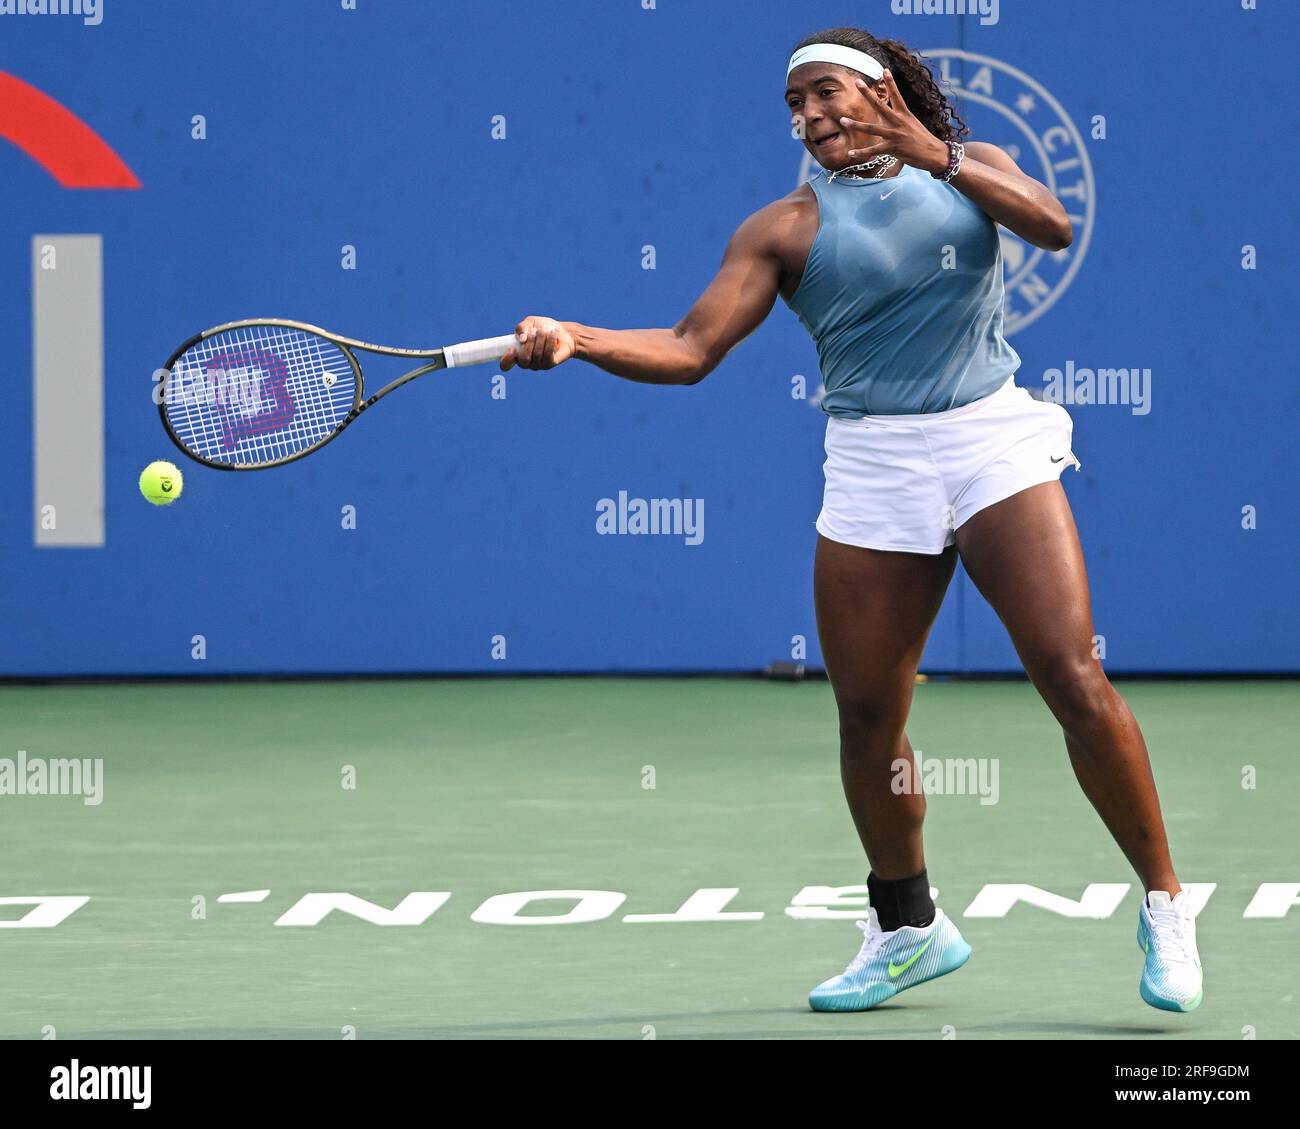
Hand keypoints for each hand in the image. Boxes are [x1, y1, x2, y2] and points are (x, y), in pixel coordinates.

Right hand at [501, 316, 575, 370]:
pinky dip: (550, 341)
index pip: (506, 365)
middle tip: (535, 332)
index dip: (506, 360)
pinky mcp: (549, 364)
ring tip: (546, 330)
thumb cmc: (543, 327)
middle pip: (523, 359)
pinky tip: (553, 333)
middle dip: (530, 343)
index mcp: (516, 353)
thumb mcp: (530, 323)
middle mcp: (526, 362)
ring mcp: (537, 365)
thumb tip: (521, 339)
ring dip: (541, 339)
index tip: (513, 349)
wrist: (563, 332)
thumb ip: (522, 328)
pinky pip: (548, 354)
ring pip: (536, 355)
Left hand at [836, 70, 950, 175]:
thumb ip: (900, 121)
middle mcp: (898, 122)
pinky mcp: (893, 149)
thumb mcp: (913, 126)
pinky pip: (873, 151)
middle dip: (867, 93)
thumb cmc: (924, 141)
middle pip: (879, 105)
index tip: (884, 70)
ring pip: (871, 128)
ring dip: (855, 124)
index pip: (897, 95)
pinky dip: (861, 152)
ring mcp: (895, 135)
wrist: (935, 154)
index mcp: (905, 114)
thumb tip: (890, 120)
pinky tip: (850, 153)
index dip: (891, 82)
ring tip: (842, 120)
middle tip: (856, 82)